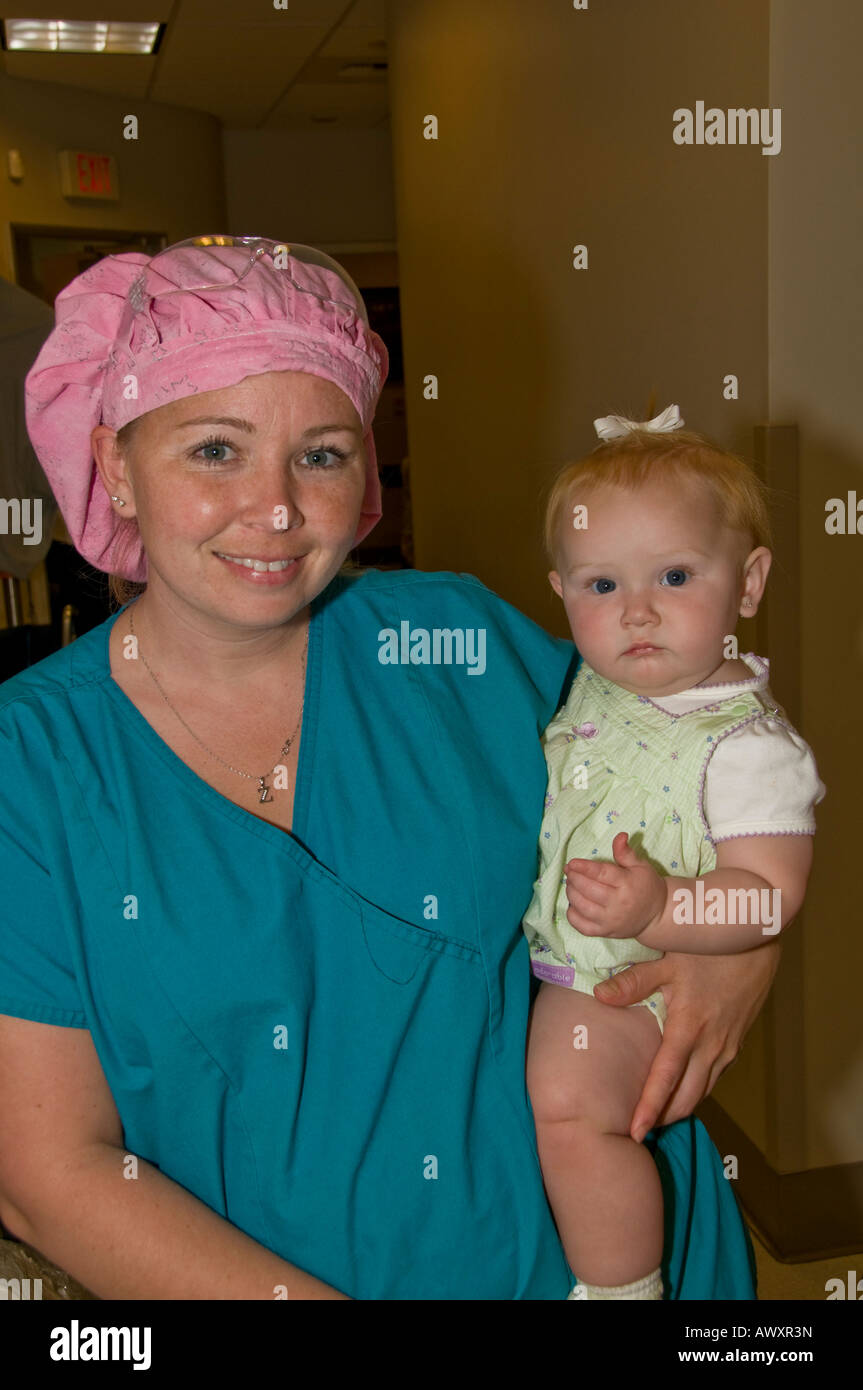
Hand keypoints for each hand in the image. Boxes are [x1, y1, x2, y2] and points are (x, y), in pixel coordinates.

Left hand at [564, 831, 666, 938]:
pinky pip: (581, 925)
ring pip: (582, 906)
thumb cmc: (647, 887)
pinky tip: (573, 903)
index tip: (572, 863)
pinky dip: (571, 914)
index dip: (584, 867)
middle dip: (574, 878)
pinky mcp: (604, 932)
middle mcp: (618, 904)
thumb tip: (620, 835)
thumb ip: (626, 852)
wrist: (656, 916)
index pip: (601, 874)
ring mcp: (610, 921)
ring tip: (571, 884)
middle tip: (570, 871)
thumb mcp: (641, 866)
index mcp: (627, 884)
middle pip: (588, 889)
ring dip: (571, 893)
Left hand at [591, 942, 782, 1140]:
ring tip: (657, 1118)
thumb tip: (599, 996)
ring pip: (704, 1091)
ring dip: (682, 1107)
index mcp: (689, 1027)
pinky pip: (716, 1077)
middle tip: (640, 1132)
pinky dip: (698, 1090)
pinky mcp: (738, 1043)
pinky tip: (684, 1091)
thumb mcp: (668, 959)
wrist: (757, 941)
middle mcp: (712, 1045)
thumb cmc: (709, 948)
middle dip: (664, 1117)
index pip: (666, 1079)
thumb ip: (633, 982)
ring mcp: (728, 1046)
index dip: (649, 1108)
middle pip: (687, 1097)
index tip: (635, 1132)